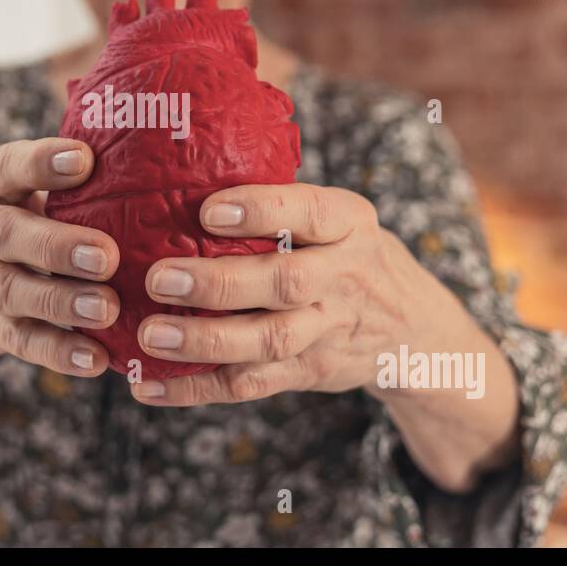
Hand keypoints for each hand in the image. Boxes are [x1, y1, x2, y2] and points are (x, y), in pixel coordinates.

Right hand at [0, 138, 120, 376]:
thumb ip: (72, 185)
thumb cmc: (13, 227)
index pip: (9, 166)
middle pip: (5, 233)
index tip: (84, 160)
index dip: (42, 162)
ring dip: (60, 300)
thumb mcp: (22, 196)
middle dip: (56, 245)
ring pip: (9, 289)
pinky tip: (95, 357)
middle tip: (107, 256)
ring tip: (107, 309)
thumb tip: (160, 165)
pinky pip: (17, 339)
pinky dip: (56, 350)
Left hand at [129, 183, 436, 404]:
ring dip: (206, 341)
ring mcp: (328, 329)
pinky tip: (151, 387)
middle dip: (219, 284)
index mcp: (348, 224)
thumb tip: (179, 176)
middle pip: (285, 284)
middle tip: (159, 278)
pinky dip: (198, 389)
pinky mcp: (310, 372)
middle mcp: (342, 276)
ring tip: (151, 335)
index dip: (260, 210)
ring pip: (269, 341)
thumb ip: (281, 205)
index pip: (309, 212)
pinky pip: (253, 385)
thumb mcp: (338, 218)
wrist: (414, 330)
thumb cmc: (345, 254)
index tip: (208, 210)